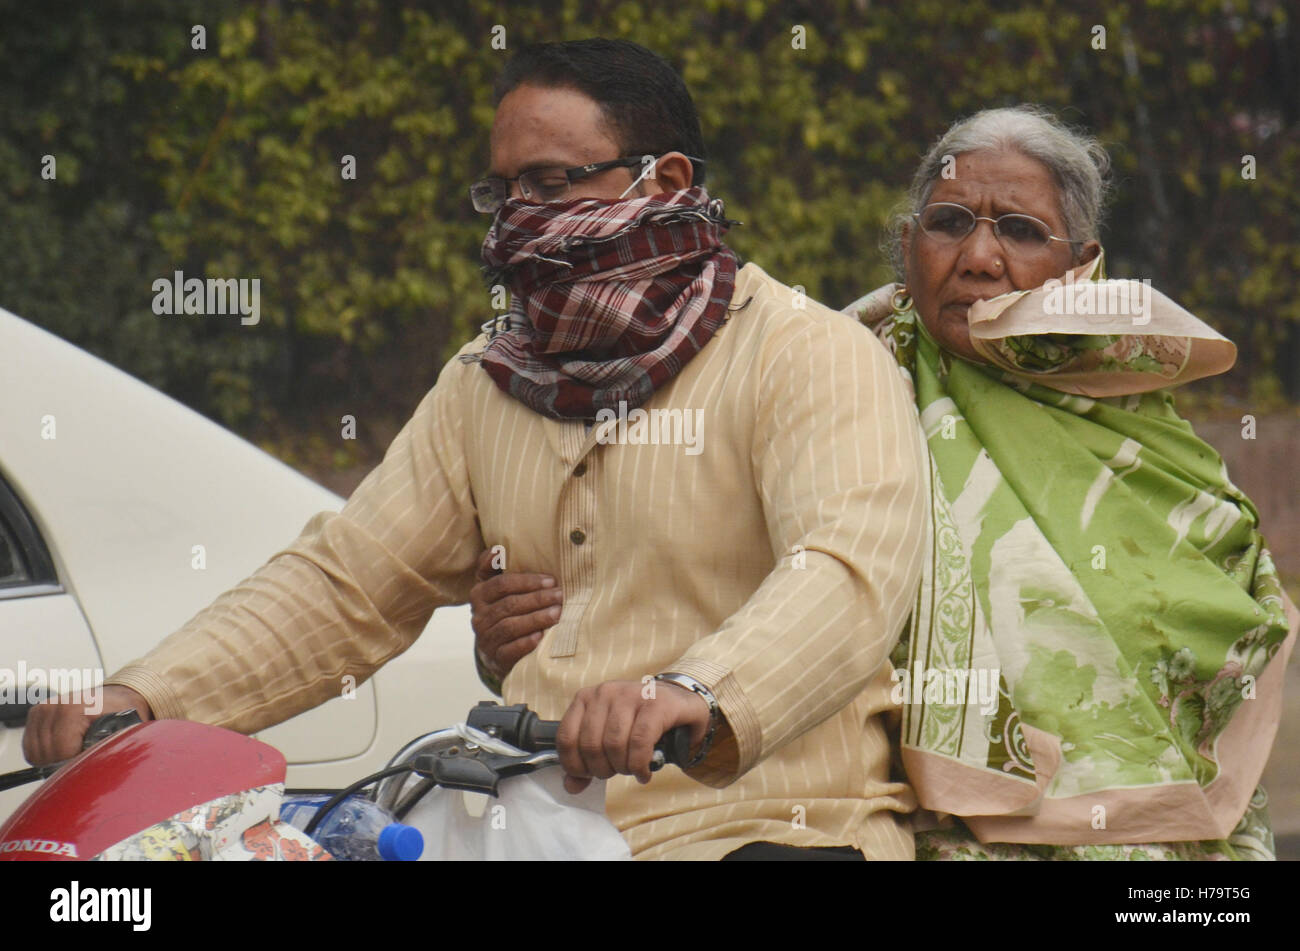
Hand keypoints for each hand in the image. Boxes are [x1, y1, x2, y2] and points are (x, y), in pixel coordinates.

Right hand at [23, 684, 153, 765]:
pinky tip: (61, 748)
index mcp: (74, 707)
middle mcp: (53, 705)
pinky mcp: (35, 713)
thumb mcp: (123, 729)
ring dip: (52, 758)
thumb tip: (101, 771)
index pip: (61, 750)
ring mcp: (42, 708)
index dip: (74, 761)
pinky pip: (30, 747)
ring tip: (73, 750)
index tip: (88, 756)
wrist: (114, 696)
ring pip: (34, 753)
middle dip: (63, 761)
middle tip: (82, 753)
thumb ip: (110, 746)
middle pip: (46, 754)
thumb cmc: (121, 713)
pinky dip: (44, 753)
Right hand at [470, 549, 560, 681]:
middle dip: (537, 598)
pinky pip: (510, 650)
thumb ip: (493, 567)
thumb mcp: (495, 586)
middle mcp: (478, 617)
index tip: (551, 580)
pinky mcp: (496, 658)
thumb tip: (498, 548)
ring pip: (511, 626)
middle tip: (561, 595)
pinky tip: (541, 636)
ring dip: (536, 618)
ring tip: (558, 613)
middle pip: (509, 604)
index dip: (527, 581)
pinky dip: (526, 642)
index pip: (501, 585)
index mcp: (478, 595)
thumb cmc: (502, 609)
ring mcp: (486, 639)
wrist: (496, 648)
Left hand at [556, 679, 710, 793]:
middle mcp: (605, 692)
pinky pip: (640, 742)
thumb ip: (586, 761)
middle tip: (616, 772)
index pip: (566, 737)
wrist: (679, 704)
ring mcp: (630, 694)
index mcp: (586, 698)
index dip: (574, 765)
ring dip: (623, 768)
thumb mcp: (607, 739)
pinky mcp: (656, 703)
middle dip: (603, 769)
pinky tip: (644, 772)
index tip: (588, 775)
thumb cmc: (638, 723)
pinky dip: (640, 764)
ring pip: (614, 744)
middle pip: (591, 745)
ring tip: (632, 770)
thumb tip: (571, 786)